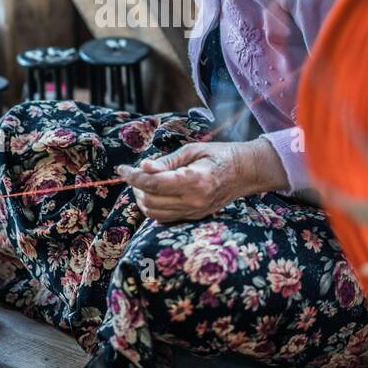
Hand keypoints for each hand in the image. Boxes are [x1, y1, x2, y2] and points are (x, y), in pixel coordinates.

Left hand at [116, 137, 287, 223]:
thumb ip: (166, 161)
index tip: (121, 169)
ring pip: (154, 213)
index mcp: (194, 180)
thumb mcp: (192, 150)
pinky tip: (155, 193)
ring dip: (142, 198)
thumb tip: (142, 167)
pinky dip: (153, 207)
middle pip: (150, 201)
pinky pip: (164, 218)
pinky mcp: (194, 218)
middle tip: (135, 172)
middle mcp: (194, 201)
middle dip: (136, 187)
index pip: (153, 183)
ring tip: (144, 182)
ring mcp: (194, 213)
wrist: (245, 172)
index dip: (133, 176)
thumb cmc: (219, 155)